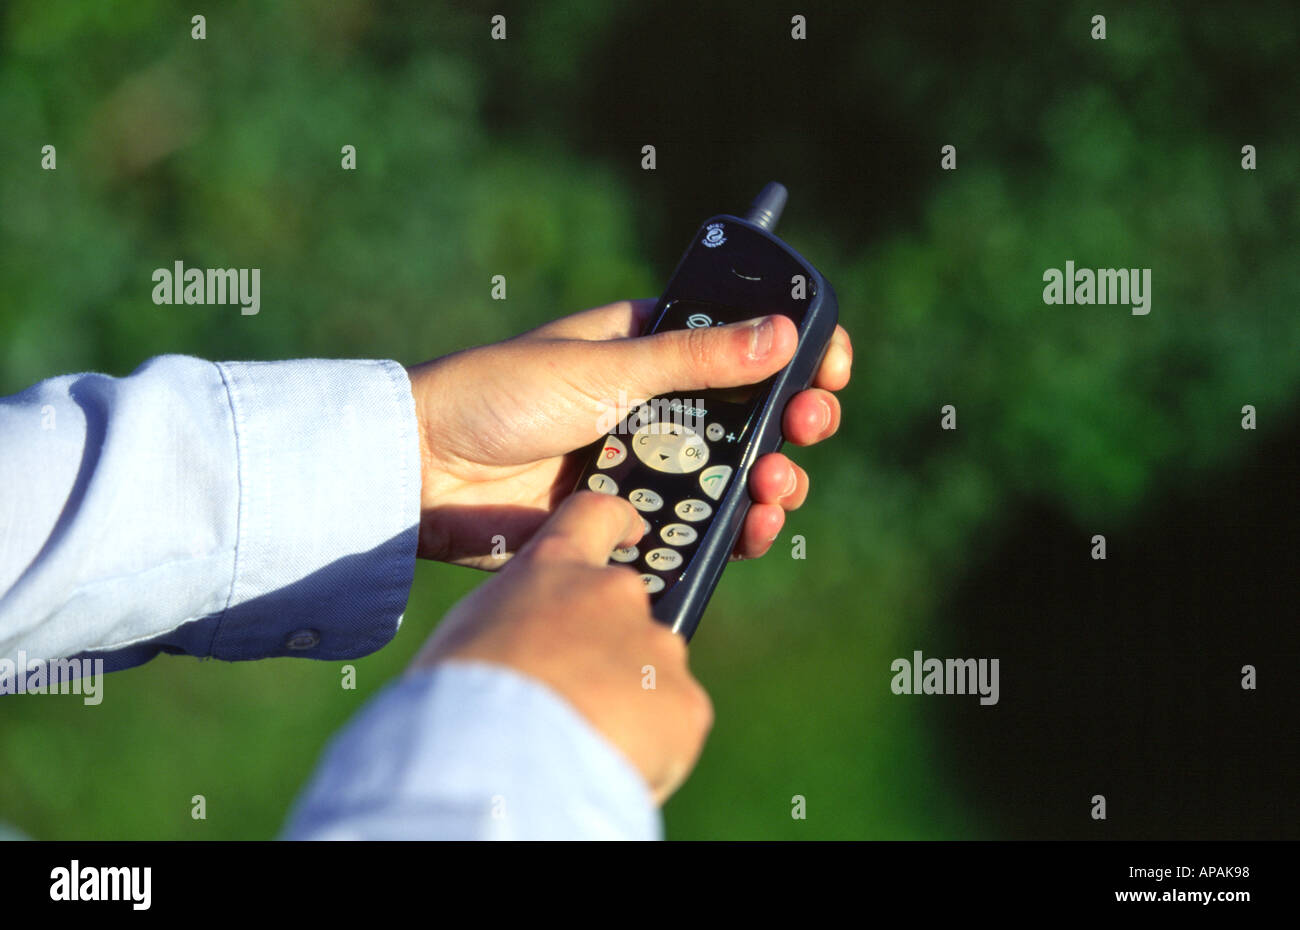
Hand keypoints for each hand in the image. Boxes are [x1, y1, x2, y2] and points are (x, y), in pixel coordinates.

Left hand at [408, 299, 851, 568]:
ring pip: (730, 476)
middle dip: (791, 423)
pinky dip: (729, 530)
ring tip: (776, 490)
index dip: (790, 350)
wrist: (424, 474)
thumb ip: (696, 360)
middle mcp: (653, 404)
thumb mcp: (606, 369)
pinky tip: (749, 530)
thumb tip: (785, 333)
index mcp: (646, 346)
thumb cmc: (501, 396)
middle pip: (748, 415)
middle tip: (809, 428)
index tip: (829, 365)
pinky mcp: (626, 518)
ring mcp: (642, 464)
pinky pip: (695, 525)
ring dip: (769, 482)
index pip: (737, 340)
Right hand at [411, 491, 711, 803]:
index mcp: (553, 567)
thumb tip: (534, 655)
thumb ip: (519, 626)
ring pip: (652, 678)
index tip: (629, 532)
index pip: (596, 515)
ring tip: (579, 746)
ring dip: (627, 706)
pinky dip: (651, 751)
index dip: (616, 523)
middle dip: (608, 656)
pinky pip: (674, 729)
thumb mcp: (471, 637)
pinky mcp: (684, 703)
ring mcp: (656, 646)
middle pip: (627, 616)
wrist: (498, 756)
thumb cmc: (459, 698)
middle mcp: (613, 593)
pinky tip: (607, 766)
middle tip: (569, 703)